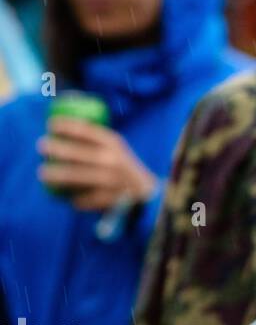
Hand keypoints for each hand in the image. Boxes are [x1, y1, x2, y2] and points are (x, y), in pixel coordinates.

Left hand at [37, 117, 157, 211]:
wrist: (145, 191)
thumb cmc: (121, 166)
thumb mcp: (115, 148)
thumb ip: (94, 141)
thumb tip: (59, 130)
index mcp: (114, 144)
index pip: (88, 131)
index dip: (67, 126)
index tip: (50, 125)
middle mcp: (113, 160)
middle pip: (79, 153)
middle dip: (57, 148)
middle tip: (41, 146)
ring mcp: (111, 180)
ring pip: (78, 177)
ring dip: (58, 175)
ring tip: (43, 174)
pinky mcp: (108, 199)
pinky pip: (84, 199)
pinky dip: (74, 199)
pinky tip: (68, 197)